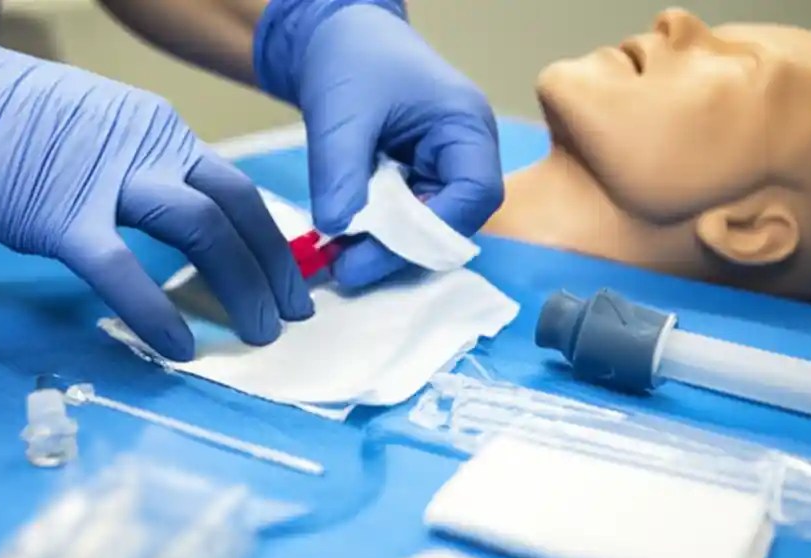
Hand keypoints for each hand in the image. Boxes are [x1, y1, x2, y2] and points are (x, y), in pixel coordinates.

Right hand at [0, 2, 312, 360]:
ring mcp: (104, 176)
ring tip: (257, 336)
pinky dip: (157, 312)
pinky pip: (124, 270)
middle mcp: (145, 143)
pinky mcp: (57, 215)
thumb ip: (127, 176)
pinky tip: (179, 348)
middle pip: (235, 206)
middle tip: (291, 316)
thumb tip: (155, 228)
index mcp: (151, 127)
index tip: (285, 280)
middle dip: (274, 267)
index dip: (268, 238)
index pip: (231, 185)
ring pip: (201, 229)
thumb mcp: (82, 136)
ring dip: (241, 287)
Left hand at [255, 1, 503, 288]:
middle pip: (451, 220)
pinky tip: (342, 240)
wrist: (335, 38)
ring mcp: (439, 169)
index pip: (474, 193)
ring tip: (338, 257)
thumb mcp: (341, 115)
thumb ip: (340, 173)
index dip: (433, 229)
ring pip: (424, 227)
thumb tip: (336, 229)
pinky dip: (374, 233)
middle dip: (401, 248)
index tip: (378, 248)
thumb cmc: (352, 60)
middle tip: (346, 266)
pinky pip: (402, 219)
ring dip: (384, 246)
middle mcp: (463, 153)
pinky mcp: (413, 180)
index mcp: (466, 126)